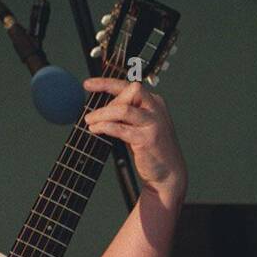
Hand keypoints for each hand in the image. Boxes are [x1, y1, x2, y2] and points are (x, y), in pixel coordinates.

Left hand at [82, 77, 186, 205]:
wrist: (168, 173)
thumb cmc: (150, 150)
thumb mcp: (139, 126)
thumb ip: (125, 115)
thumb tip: (101, 108)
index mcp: (154, 102)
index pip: (129, 86)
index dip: (106, 83)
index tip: (88, 84)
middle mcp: (156, 109)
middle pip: (130, 92)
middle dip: (107, 102)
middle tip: (91, 115)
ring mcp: (153, 123)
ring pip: (123, 109)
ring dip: (102, 114)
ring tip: (89, 121)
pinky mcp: (147, 139)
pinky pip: (121, 128)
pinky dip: (105, 127)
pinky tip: (96, 130)